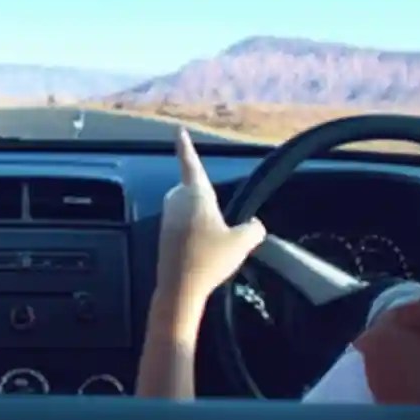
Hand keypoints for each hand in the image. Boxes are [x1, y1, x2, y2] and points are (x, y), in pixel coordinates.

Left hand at [155, 127, 266, 304]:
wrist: (180, 288)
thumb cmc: (210, 260)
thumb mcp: (242, 243)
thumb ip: (254, 229)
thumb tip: (255, 225)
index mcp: (196, 194)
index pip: (190, 164)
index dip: (186, 146)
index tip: (178, 131)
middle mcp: (177, 200)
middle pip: (195, 191)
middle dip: (206, 201)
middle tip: (219, 228)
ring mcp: (168, 217)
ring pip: (189, 209)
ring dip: (200, 219)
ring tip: (212, 244)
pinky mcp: (164, 233)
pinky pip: (183, 224)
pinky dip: (193, 233)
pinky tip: (202, 252)